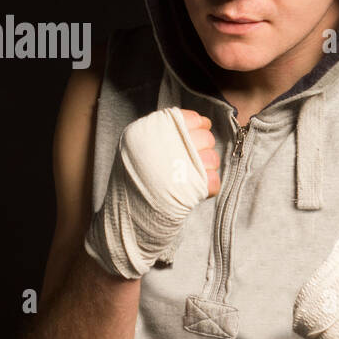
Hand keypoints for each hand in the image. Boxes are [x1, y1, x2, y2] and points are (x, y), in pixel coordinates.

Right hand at [84, 108, 220, 278]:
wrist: (124, 221)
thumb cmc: (133, 184)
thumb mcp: (136, 149)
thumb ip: (162, 133)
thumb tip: (200, 123)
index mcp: (146, 131)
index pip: (188, 117)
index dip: (199, 126)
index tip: (199, 135)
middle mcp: (161, 146)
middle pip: (205, 137)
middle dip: (205, 149)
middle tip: (194, 162)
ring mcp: (174, 167)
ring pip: (212, 158)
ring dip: (208, 169)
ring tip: (193, 178)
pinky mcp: (187, 189)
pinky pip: (214, 181)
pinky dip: (210, 187)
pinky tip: (197, 191)